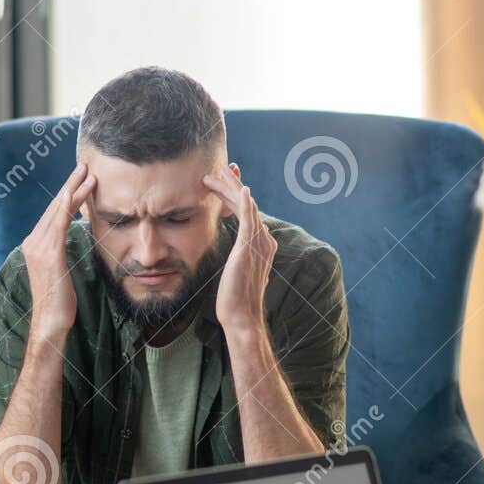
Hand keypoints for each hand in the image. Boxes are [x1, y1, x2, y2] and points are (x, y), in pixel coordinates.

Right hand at [20, 162, 95, 343]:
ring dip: (73, 190)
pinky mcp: (50, 254)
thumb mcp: (60, 271)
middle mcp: (33, 242)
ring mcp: (39, 247)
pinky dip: (68, 206)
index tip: (79, 179)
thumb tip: (70, 241)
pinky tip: (77, 194)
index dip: (67, 195)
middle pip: (54, 207)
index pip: (53, 214)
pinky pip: (60, 224)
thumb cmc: (60, 300)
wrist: (51, 321)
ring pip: (58, 211)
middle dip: (70, 185)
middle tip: (84, 166)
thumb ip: (61, 252)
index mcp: (35, 245)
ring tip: (88, 174)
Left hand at [202, 164, 275, 337]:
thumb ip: (241, 254)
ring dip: (233, 187)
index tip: (225, 181)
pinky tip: (242, 189)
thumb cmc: (235, 299)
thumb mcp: (236, 270)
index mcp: (260, 245)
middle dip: (234, 184)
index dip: (236, 194)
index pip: (248, 212)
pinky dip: (246, 202)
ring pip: (246, 206)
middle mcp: (263, 240)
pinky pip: (249, 219)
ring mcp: (258, 243)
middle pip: (248, 204)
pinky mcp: (249, 247)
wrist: (241, 316)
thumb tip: (244, 243)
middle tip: (223, 167)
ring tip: (220, 171)